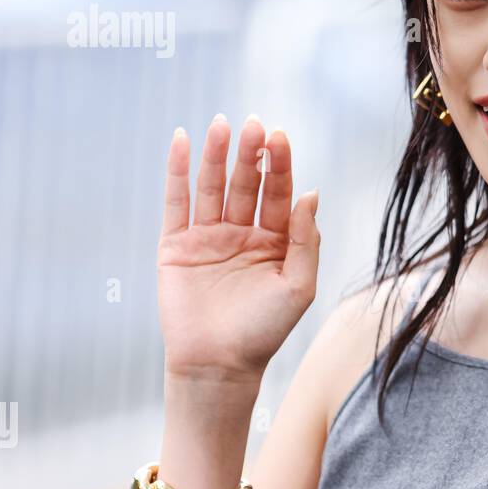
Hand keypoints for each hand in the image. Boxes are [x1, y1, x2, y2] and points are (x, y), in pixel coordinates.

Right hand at [157, 114, 319, 383]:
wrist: (219, 365)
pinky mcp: (176, 245)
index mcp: (275, 241)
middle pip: (246, 183)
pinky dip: (179, 172)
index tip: (279, 136)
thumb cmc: (265, 330)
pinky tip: (183, 141)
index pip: (278, 193)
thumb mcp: (299, 285)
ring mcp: (208, 237)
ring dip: (216, 155)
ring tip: (221, 124)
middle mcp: (242, 234)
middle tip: (254, 123)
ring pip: (212, 187)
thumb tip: (311, 192)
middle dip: (250, 154)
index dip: (279, 165)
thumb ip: (306, 239)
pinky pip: (177, 202)